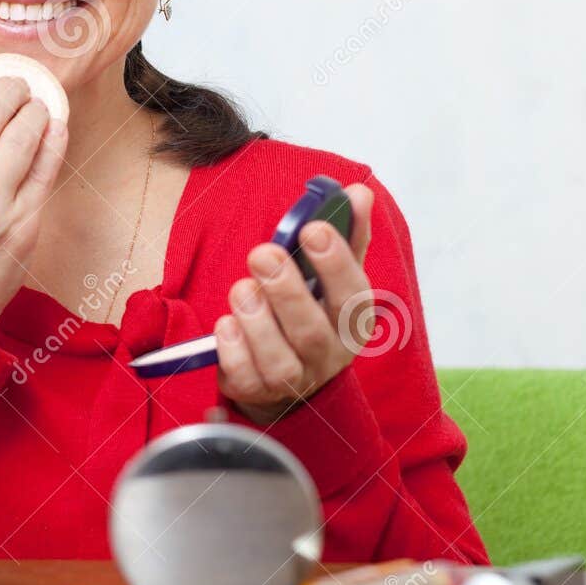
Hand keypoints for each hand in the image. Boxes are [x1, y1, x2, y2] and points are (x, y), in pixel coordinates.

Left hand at [214, 183, 375, 425]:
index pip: (354, 295)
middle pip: (312, 330)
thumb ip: (346, 235)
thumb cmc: (310, 312)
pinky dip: (233, 351)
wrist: (285, 374)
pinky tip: (226, 325)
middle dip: (287, 290)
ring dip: (258, 321)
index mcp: (352, 322)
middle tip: (263, 253)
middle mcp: (328, 355)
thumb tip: (359, 192)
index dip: (336, 262)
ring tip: (241, 288)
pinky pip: (246, 377)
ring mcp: (293, 380)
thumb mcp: (332, 276)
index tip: (313, 227)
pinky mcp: (258, 391)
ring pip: (280, 361)